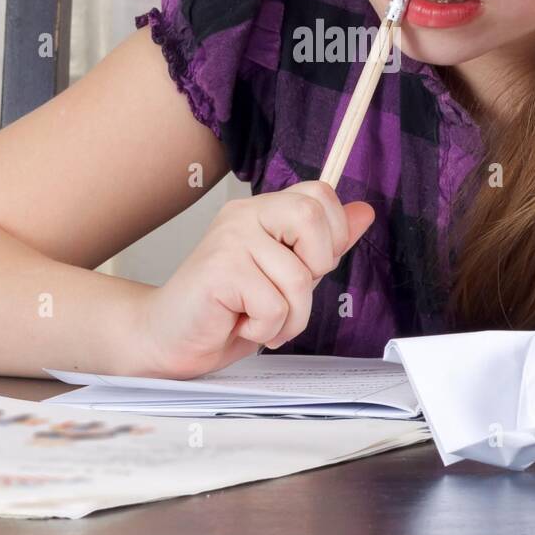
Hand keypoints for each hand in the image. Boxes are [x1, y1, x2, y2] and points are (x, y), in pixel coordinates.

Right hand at [138, 180, 374, 378]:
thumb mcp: (287, 275)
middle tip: (288, 292)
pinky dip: (265, 329)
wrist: (169, 338)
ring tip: (260, 321)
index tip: (309, 267)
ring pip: (297, 277)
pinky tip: (240, 325)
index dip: (332, 235)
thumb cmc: (227, 310)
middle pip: (312, 217)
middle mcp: (244, 215)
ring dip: (290, 317)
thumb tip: (364, 211)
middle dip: (315, 268)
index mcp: (263, 211)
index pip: (320, 195)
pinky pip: (273, 305)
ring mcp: (230, 239)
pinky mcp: (219, 270)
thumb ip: (323, 244)